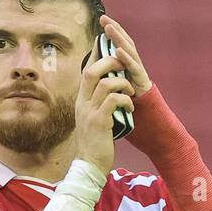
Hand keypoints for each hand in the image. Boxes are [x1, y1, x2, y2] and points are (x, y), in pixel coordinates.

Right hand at [73, 25, 134, 174]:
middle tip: (123, 67)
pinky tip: (130, 109)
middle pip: (92, 70)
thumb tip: (108, 88)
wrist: (89, 165)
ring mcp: (89, 112)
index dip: (96, 55)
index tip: (106, 45)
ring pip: (105, 83)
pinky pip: (113, 100)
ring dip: (122, 83)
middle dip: (110, 63)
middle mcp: (82, 103)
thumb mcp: (92, 118)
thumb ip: (97, 103)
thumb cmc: (94, 142)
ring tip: (130, 92)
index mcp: (81, 100)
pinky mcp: (99, 122)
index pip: (85, 71)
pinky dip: (125, 100)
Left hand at [100, 14, 152, 97]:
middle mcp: (134, 63)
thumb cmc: (126, 97)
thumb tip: (96, 52)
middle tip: (104, 19)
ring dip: (119, 39)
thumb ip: (107, 66)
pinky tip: (118, 51)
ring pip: (130, 51)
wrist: (142, 116)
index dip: (113, 29)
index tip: (102, 18)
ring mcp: (139, 71)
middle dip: (115, 29)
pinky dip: (126, 58)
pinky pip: (134, 68)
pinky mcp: (142, 80)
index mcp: (128, 62)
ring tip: (109, 29)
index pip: (120, 42)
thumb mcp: (113, 80)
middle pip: (125, 42)